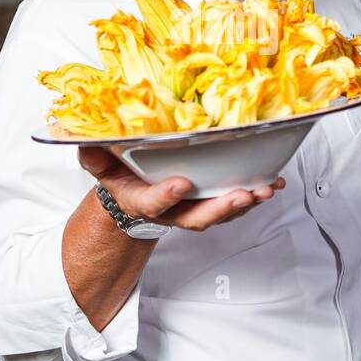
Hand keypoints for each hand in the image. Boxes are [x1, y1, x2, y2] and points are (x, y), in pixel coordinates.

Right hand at [78, 147, 284, 232]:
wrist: (132, 190)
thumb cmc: (119, 174)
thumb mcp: (99, 164)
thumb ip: (93, 156)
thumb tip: (87, 144)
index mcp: (142, 200)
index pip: (152, 203)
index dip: (165, 196)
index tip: (180, 183)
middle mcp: (171, 209)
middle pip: (197, 216)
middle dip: (220, 208)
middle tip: (241, 195)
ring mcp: (193, 207)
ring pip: (220, 212)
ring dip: (244, 203)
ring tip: (263, 190)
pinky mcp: (211, 200)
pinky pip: (235, 201)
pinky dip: (255, 194)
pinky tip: (272, 183)